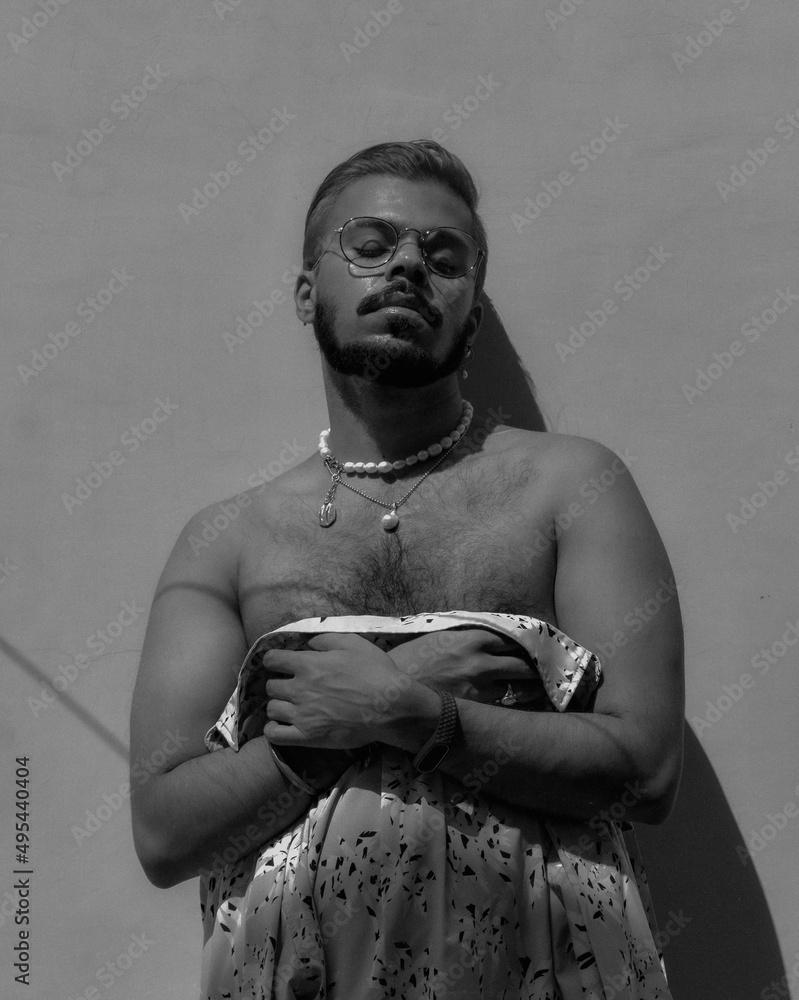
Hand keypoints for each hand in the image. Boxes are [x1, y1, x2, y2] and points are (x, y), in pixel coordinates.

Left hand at [263, 633, 417, 748]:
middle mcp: (299, 689)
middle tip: (293, 686)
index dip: (274, 660)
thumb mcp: (354, 644)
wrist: (391, 706)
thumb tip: (308, 644)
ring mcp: (302, 715)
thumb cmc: (375, 671)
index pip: (272, 659)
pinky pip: (275, 735)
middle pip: (270, 686)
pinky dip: (273, 730)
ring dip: (279, 705)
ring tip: (291, 706)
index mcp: (308, 664)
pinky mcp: (308, 737)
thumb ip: (325, 640)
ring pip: (272, 709)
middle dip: (279, 683)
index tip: (281, 663)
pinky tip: (283, 725)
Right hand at [387, 628, 538, 704]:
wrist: (390, 691)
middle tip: (540, 672)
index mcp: (471, 638)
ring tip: (531, 689)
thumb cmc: (410, 661)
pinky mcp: (475, 708)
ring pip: (517, 687)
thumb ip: (466, 637)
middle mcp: (480, 661)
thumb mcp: (439, 638)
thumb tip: (489, 639)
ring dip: (524, 687)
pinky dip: (509, 704)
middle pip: (523, 664)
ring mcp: (479, 686)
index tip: (532, 648)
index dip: (524, 644)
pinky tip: (511, 704)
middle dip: (534, 668)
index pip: (512, 638)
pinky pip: (502, 706)